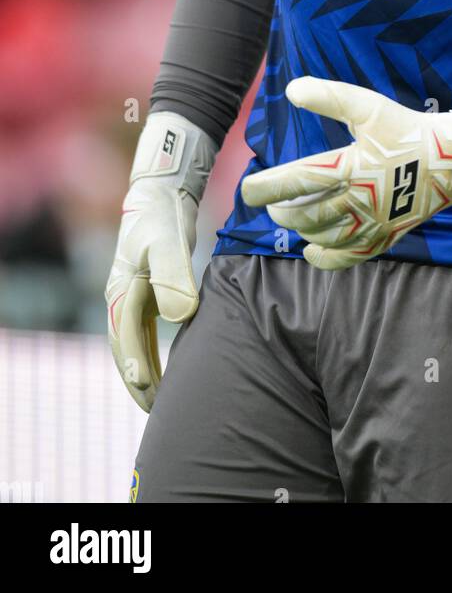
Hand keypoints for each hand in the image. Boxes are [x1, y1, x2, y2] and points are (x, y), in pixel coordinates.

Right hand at [105, 113, 214, 411]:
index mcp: (121, 289)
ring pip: (133, 344)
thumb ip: (174, 276)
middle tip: (156, 410)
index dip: (135, 362)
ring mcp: (133, 297)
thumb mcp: (168, 242)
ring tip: (160, 401)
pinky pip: (144, 334)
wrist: (164, 191)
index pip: (125, 335)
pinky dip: (152, 355)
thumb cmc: (163, 215)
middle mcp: (121, 297)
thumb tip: (180, 317)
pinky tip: (167, 371)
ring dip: (144, 371)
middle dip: (137, 379)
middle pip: (124, 347)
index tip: (147, 387)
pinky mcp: (149, 293)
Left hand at [240, 77, 451, 269]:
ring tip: (291, 219)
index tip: (247, 190)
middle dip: (283, 209)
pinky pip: (350, 257)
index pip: (301, 180)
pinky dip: (326, 258)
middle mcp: (361, 199)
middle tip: (272, 201)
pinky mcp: (386, 237)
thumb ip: (329, 96)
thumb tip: (291, 89)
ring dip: (301, 230)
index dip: (269, 187)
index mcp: (354, 165)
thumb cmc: (407, 129)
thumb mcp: (369, 106)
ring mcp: (374, 222)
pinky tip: (311, 252)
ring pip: (325, 237)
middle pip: (308, 215)